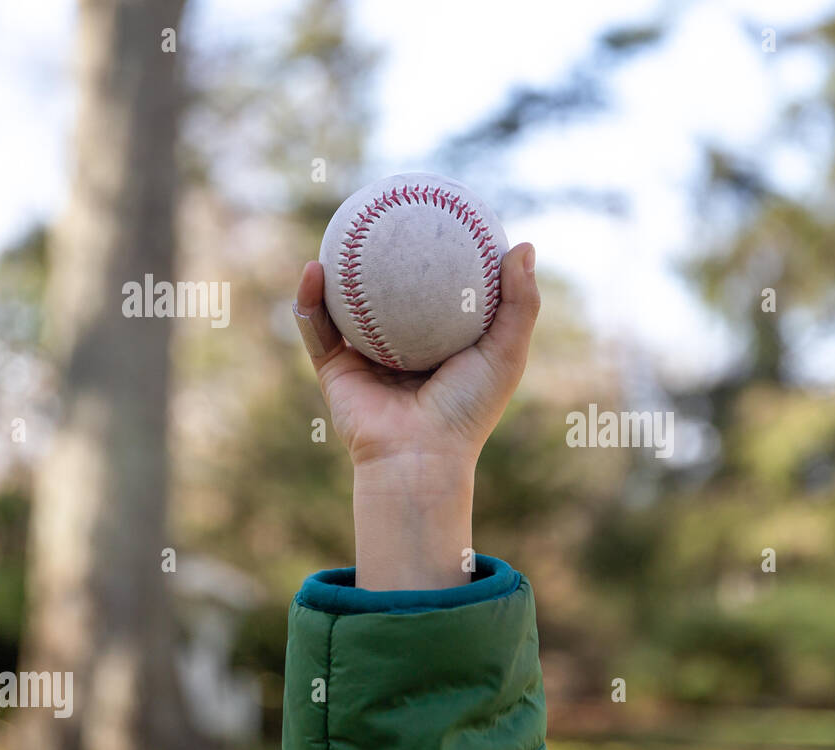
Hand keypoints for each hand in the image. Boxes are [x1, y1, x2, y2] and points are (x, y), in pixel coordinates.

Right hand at [293, 243, 538, 589]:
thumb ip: (519, 303)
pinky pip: (317, 328)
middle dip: (384, 250)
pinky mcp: (336, 370)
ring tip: (339, 227)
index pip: (442, 288)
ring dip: (337, 265)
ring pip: (346, 302)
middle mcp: (404, 346)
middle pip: (390, 289)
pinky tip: (315, 268)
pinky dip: (311, 300)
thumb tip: (523, 244)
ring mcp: (367, 356)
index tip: (443, 211)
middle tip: (387, 207)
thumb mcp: (506, 353)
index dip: (442, 252)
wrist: (420, 458)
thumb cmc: (468, 409)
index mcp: (443, 342)